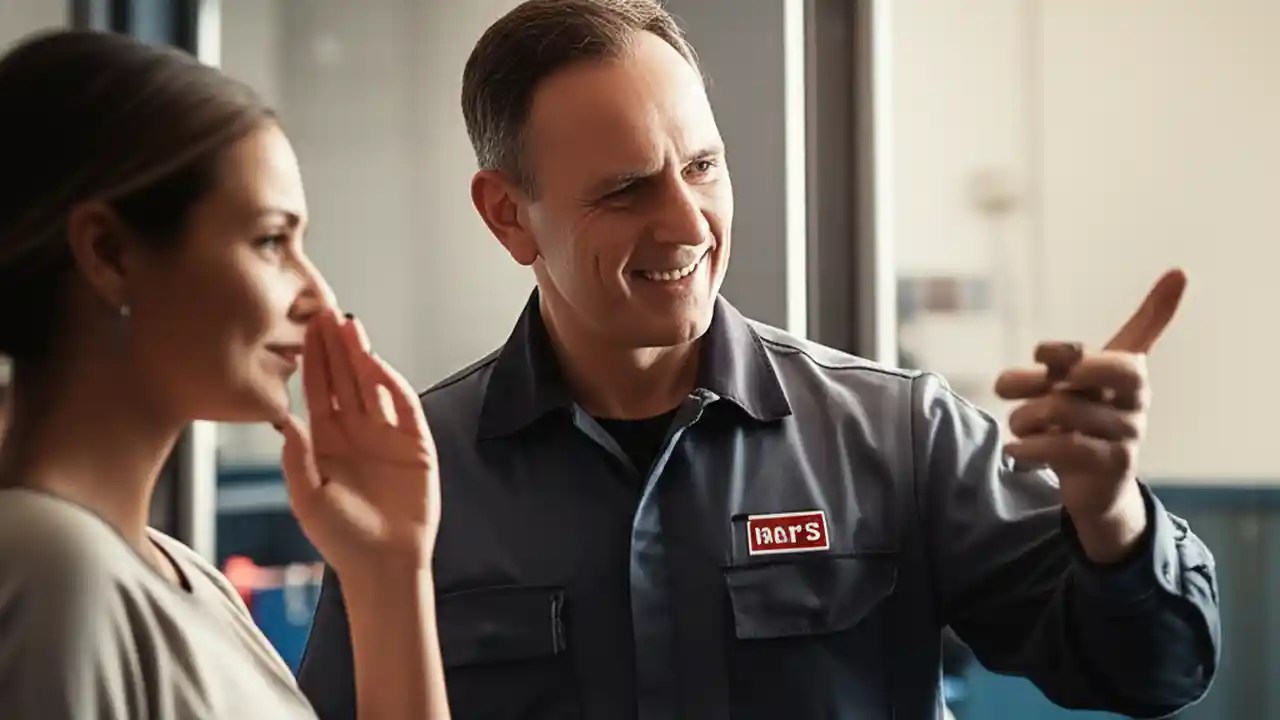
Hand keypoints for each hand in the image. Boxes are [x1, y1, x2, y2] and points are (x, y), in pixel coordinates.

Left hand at [275, 310, 439, 577]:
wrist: (383, 566)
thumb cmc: (342, 539)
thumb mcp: (307, 499)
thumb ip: (297, 458)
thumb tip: (285, 418)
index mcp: (327, 441)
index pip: (319, 390)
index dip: (312, 359)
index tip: (303, 328)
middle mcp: (357, 432)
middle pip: (345, 378)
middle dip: (335, 346)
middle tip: (325, 311)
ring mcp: (387, 436)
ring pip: (374, 384)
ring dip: (363, 355)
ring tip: (351, 326)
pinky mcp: (416, 445)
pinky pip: (405, 406)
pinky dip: (393, 384)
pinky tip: (377, 364)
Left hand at [994, 270, 1186, 556]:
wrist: (1094, 484)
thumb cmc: (1078, 418)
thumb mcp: (1071, 382)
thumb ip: (1064, 355)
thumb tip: (1086, 324)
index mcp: (1129, 373)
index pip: (1121, 350)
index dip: (1069, 349)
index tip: (1039, 354)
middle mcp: (1135, 402)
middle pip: (1083, 371)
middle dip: (1041, 377)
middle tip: (1017, 390)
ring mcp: (1127, 435)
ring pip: (1060, 409)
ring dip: (1023, 418)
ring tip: (1018, 425)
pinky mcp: (1109, 467)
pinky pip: (1062, 447)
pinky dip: (1028, 447)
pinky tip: (1013, 449)